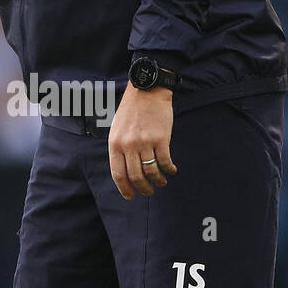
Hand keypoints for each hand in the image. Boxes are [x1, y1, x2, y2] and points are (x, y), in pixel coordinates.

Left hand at [108, 83, 176, 198]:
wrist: (147, 91)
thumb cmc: (131, 110)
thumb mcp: (116, 129)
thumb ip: (119, 148)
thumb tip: (124, 171)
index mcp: (115, 144)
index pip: (118, 174)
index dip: (125, 189)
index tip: (131, 196)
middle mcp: (129, 145)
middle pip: (136, 176)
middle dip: (143, 188)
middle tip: (148, 192)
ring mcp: (145, 142)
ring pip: (151, 171)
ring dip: (158, 181)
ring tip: (161, 182)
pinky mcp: (161, 139)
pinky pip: (165, 162)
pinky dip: (169, 169)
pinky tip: (172, 170)